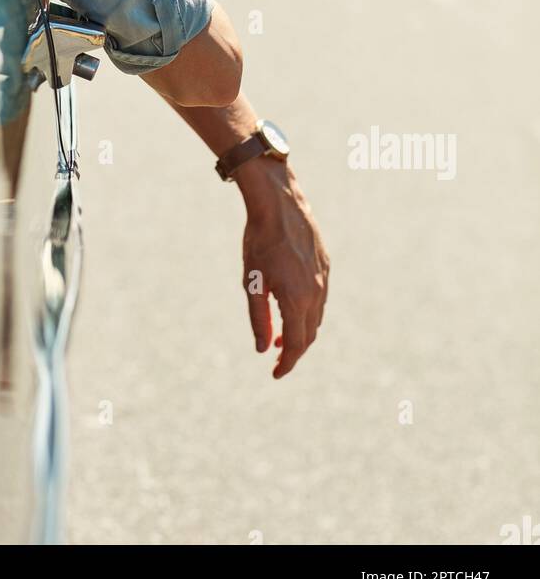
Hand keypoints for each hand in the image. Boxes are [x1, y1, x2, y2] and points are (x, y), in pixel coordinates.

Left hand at [236, 156, 328, 378]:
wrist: (279, 205)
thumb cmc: (259, 241)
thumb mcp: (252, 282)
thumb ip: (258, 318)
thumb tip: (263, 349)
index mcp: (297, 299)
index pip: (296, 344)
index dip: (287, 363)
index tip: (276, 374)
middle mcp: (316, 292)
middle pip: (309, 334)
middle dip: (294, 351)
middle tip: (277, 358)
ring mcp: (323, 278)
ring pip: (317, 317)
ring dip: (302, 332)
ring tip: (281, 336)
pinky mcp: (325, 265)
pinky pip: (320, 298)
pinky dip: (309, 312)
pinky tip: (293, 307)